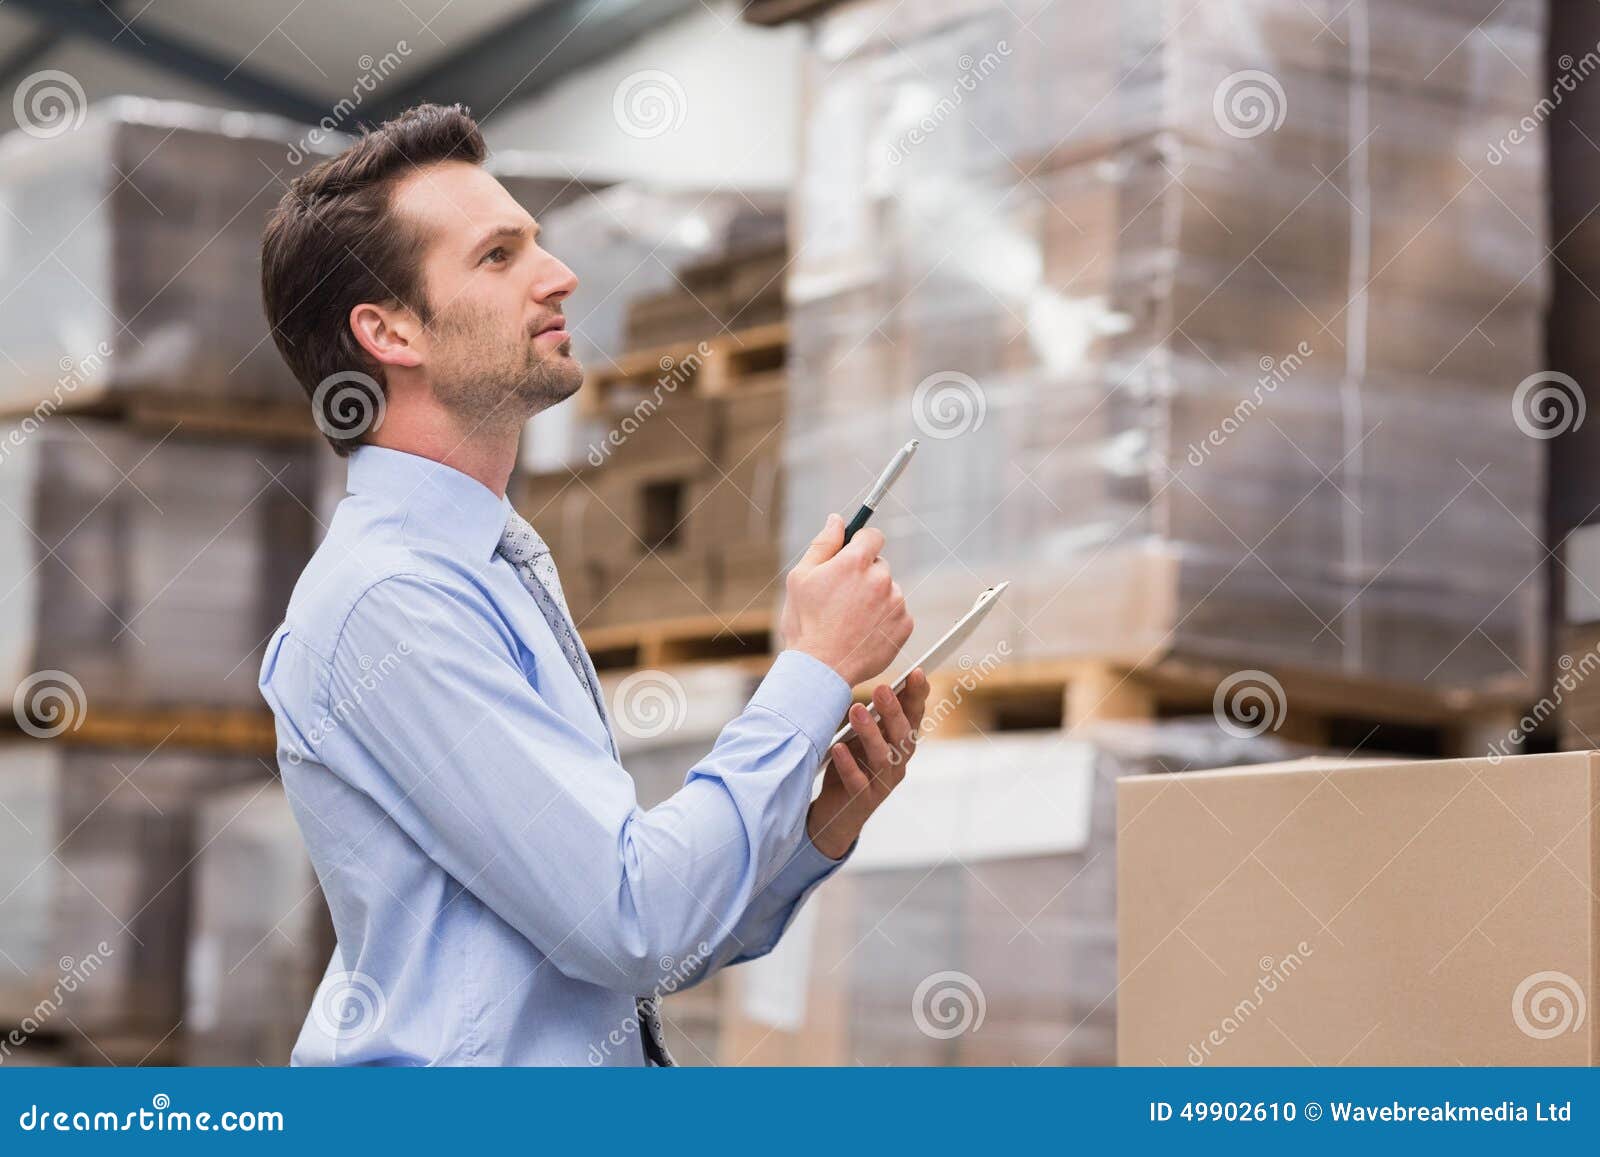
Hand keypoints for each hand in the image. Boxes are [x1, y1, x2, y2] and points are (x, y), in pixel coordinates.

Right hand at [779, 513, 913, 686]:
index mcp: (855, 561)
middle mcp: (881, 578)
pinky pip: (897, 614)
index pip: (873, 536)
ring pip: (888, 590)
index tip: (852, 557)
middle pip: (879, 565)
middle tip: (842, 599)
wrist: (820, 670)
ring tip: (850, 621)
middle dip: (864, 576)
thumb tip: (837, 519)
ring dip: (875, 599)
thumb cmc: (805, 624)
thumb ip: (823, 544)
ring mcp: (895, 603)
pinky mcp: (904, 625)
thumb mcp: (801, 577)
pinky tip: (863, 633)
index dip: (860, 544)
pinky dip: (884, 620)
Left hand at [806, 669, 929, 859]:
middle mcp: (897, 763)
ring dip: (870, 733)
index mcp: (900, 745)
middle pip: (902, 736)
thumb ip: (875, 716)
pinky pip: (857, 781)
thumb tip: (879, 681)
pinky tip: (838, 748)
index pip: (914, 717)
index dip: (917, 696)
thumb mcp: (865, 738)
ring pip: (883, 757)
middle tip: (881, 689)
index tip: (917, 673)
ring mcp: (881, 783)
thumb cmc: (853, 768)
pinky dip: (848, 764)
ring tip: (856, 711)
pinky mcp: (862, 800)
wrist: (836, 814)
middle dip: (893, 711)